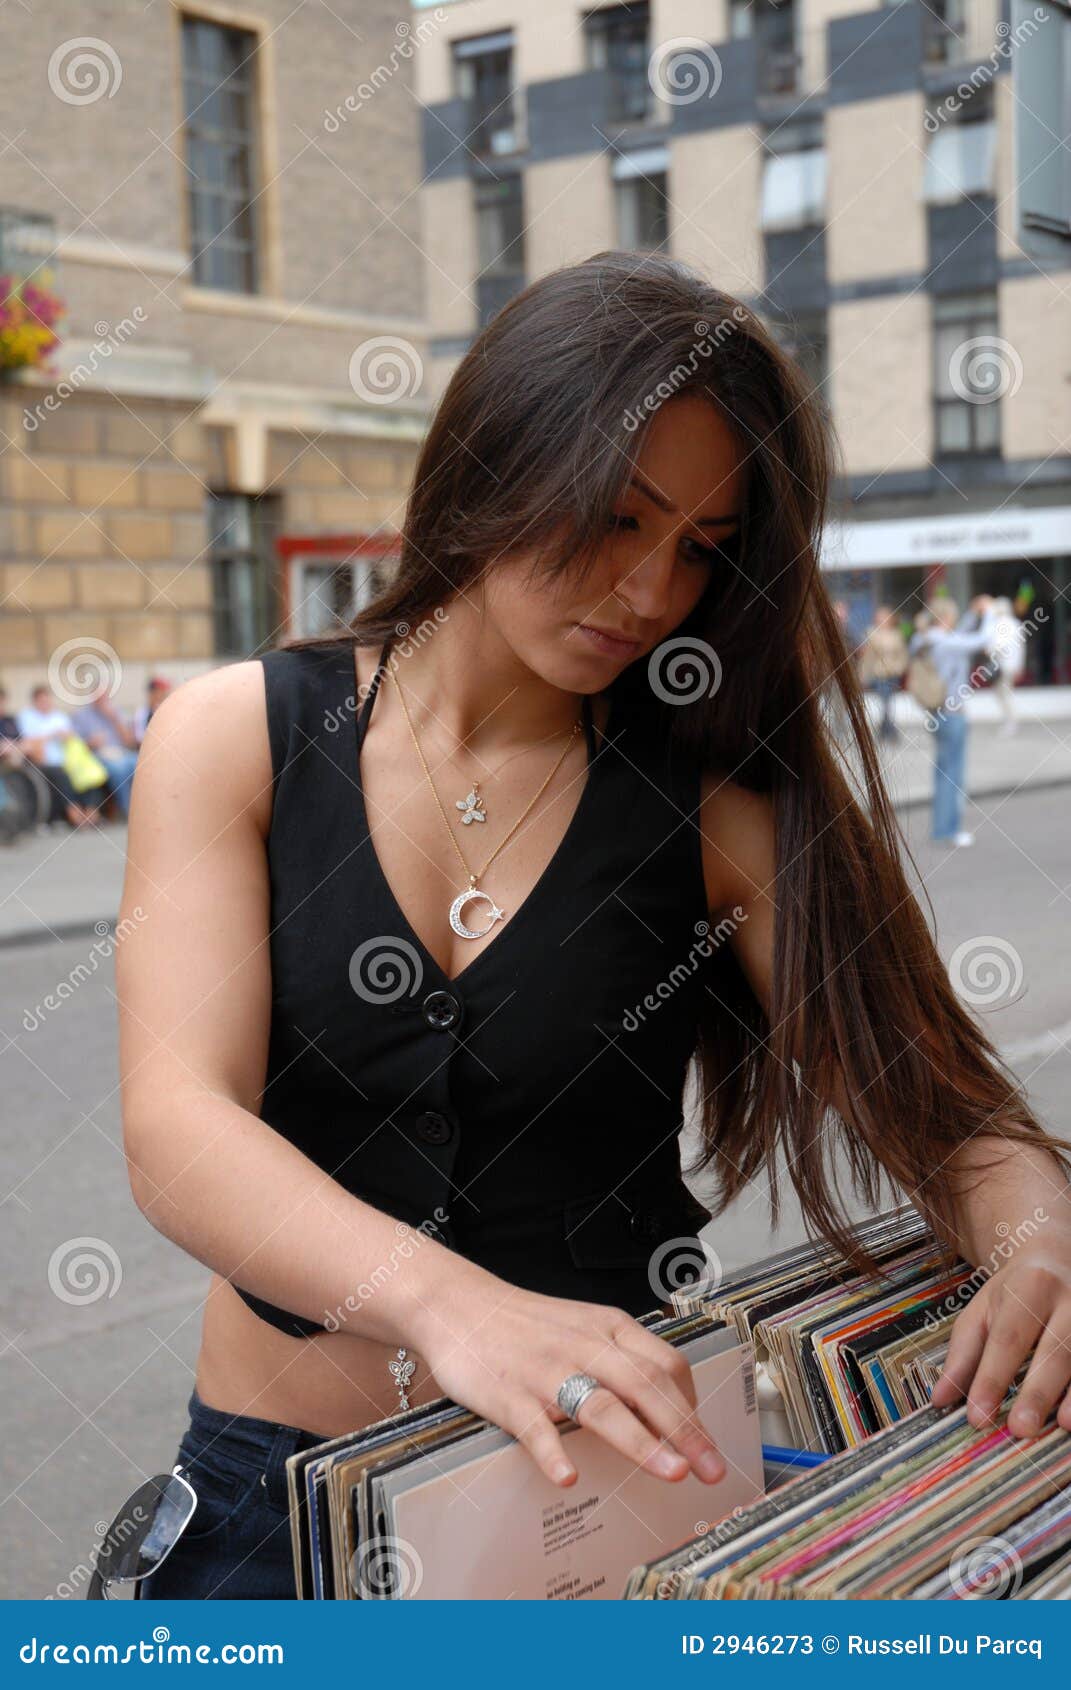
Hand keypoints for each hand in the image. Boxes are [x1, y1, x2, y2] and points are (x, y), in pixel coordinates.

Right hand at [409, 1269, 727, 1489]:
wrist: (460, 1305)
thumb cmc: (528, 1326)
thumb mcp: (585, 1327)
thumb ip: (624, 1359)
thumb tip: (669, 1407)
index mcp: (608, 1328)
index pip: (666, 1365)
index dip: (693, 1407)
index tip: (709, 1445)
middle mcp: (584, 1347)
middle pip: (646, 1386)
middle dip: (685, 1430)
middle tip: (711, 1470)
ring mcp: (546, 1371)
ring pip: (601, 1405)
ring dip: (641, 1441)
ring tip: (671, 1473)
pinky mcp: (507, 1393)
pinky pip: (533, 1425)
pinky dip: (552, 1451)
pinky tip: (567, 1476)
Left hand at [931, 1237, 1070, 1438]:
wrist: (1060, 1256)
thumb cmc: (1016, 1292)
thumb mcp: (982, 1310)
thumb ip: (962, 1355)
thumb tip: (940, 1399)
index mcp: (1029, 1287)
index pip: (1007, 1338)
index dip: (992, 1378)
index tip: (977, 1416)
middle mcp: (1069, 1300)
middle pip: (1055, 1351)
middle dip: (1037, 1392)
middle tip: (1019, 1429)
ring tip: (1061, 1426)